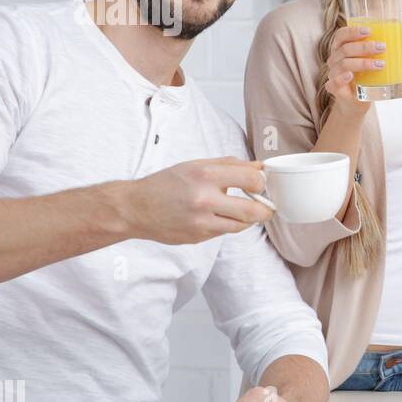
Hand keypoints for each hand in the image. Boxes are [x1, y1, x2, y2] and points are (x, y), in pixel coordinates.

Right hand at [125, 157, 271, 244]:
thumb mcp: (195, 165)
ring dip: (249, 218)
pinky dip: (229, 225)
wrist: (135, 208)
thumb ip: (229, 164)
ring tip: (243, 210)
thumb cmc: (165, 184)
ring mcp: (201, 222)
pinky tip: (220, 217)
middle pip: (253, 210)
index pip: (252, 179)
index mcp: (205, 175)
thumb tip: (259, 166)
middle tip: (266, 205)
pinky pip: (225, 232)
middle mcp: (204, 199)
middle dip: (265, 208)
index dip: (262, 182)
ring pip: (242, 225)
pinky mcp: (198, 237)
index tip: (261, 183)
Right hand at [324, 22, 383, 116]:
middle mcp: (335, 60)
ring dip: (362, 63)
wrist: (355, 103)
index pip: (341, 35)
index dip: (353, 31)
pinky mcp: (334, 89)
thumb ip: (382, 46)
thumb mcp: (372, 61)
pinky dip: (341, 78)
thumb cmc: (364, 78)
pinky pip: (333, 83)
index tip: (369, 31)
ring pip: (344, 65)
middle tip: (382, 47)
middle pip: (345, 49)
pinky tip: (350, 76)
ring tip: (380, 64)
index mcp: (341, 49)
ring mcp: (333, 74)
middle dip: (365, 47)